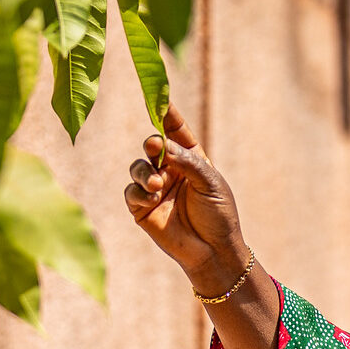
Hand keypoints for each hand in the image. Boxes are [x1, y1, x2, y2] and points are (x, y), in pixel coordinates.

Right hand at [123, 105, 249, 293]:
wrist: (213, 252)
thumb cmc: (218, 215)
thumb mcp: (209, 183)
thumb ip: (187, 162)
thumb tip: (161, 144)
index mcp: (191, 159)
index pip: (176, 131)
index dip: (167, 114)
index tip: (159, 97)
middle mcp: (170, 170)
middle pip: (153, 146)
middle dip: (152, 144)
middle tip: (155, 146)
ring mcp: (155, 189)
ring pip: (138, 167)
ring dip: (145, 172)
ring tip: (157, 185)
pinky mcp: (142, 208)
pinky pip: (131, 192)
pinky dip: (139, 192)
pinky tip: (152, 198)